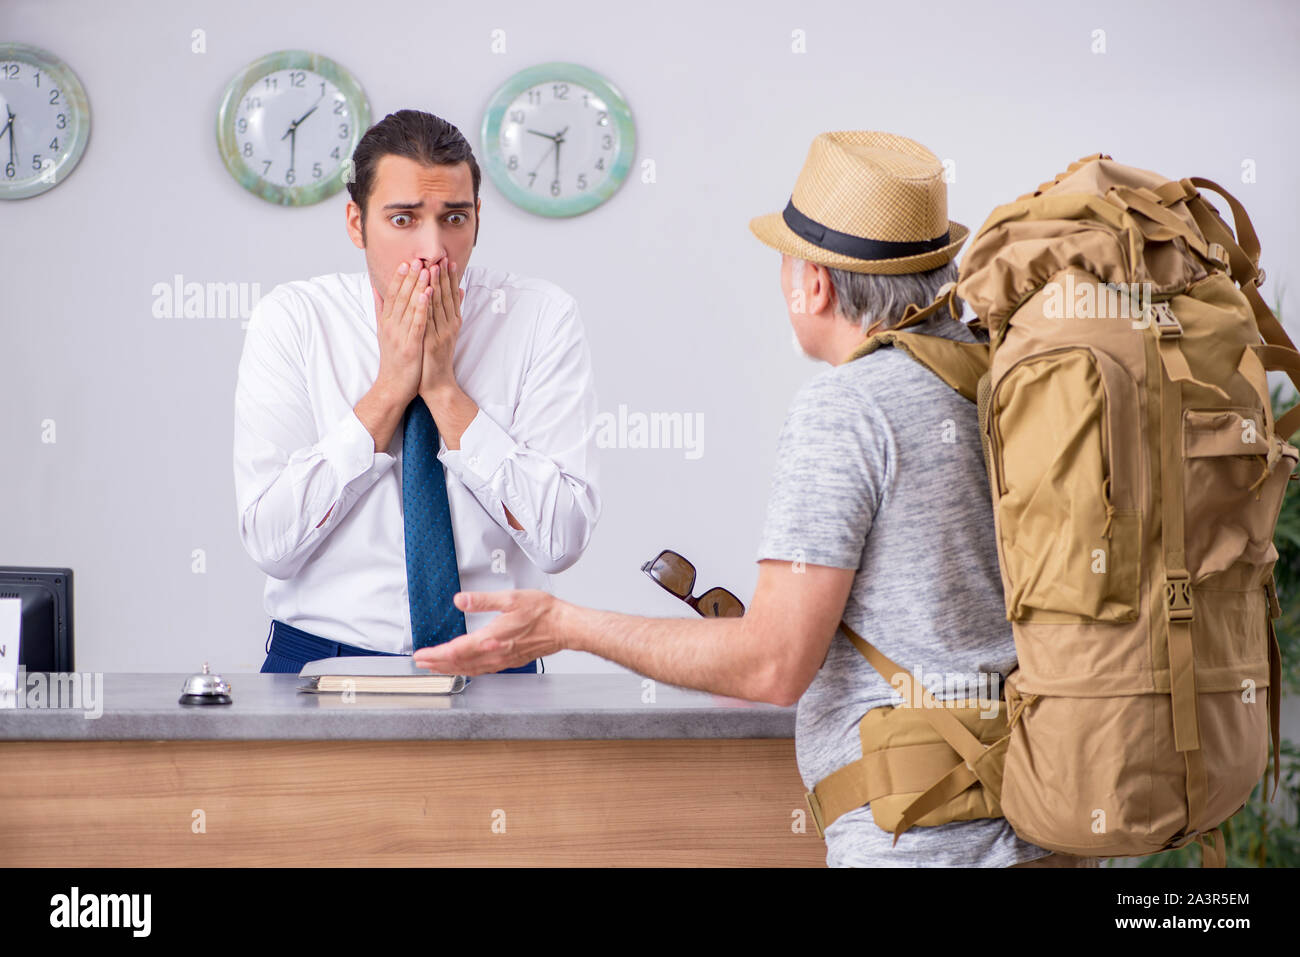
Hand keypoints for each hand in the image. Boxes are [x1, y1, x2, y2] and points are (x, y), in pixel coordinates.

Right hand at [374, 258, 430, 404]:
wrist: (393, 386)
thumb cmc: (393, 359)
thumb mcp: (384, 332)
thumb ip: (380, 310)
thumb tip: (374, 289)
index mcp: (387, 321)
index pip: (393, 295)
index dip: (400, 278)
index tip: (406, 261)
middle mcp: (391, 326)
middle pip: (401, 297)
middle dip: (410, 277)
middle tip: (417, 259)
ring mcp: (400, 335)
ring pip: (410, 307)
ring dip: (417, 287)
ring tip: (426, 270)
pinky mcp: (410, 345)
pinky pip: (417, 323)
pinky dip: (421, 308)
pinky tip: (427, 295)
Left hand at [411, 589, 558, 674]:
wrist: (564, 627)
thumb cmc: (543, 613)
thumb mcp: (511, 598)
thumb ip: (483, 600)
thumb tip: (460, 600)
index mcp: (492, 638)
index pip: (456, 651)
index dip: (435, 654)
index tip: (421, 655)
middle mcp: (495, 653)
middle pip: (459, 664)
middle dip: (437, 664)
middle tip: (421, 663)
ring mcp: (502, 660)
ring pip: (470, 669)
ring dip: (450, 669)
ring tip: (436, 668)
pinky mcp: (509, 661)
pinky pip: (482, 670)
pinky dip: (467, 670)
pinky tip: (465, 668)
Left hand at [420, 257, 463, 396]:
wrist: (437, 384)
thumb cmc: (437, 359)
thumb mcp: (447, 333)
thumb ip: (452, 312)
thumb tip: (459, 291)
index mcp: (452, 323)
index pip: (451, 296)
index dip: (450, 278)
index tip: (447, 261)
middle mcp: (449, 326)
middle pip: (446, 297)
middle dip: (443, 276)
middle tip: (441, 257)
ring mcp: (442, 334)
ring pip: (438, 306)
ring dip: (436, 286)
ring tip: (433, 267)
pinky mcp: (433, 342)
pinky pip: (429, 320)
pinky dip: (427, 305)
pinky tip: (425, 292)